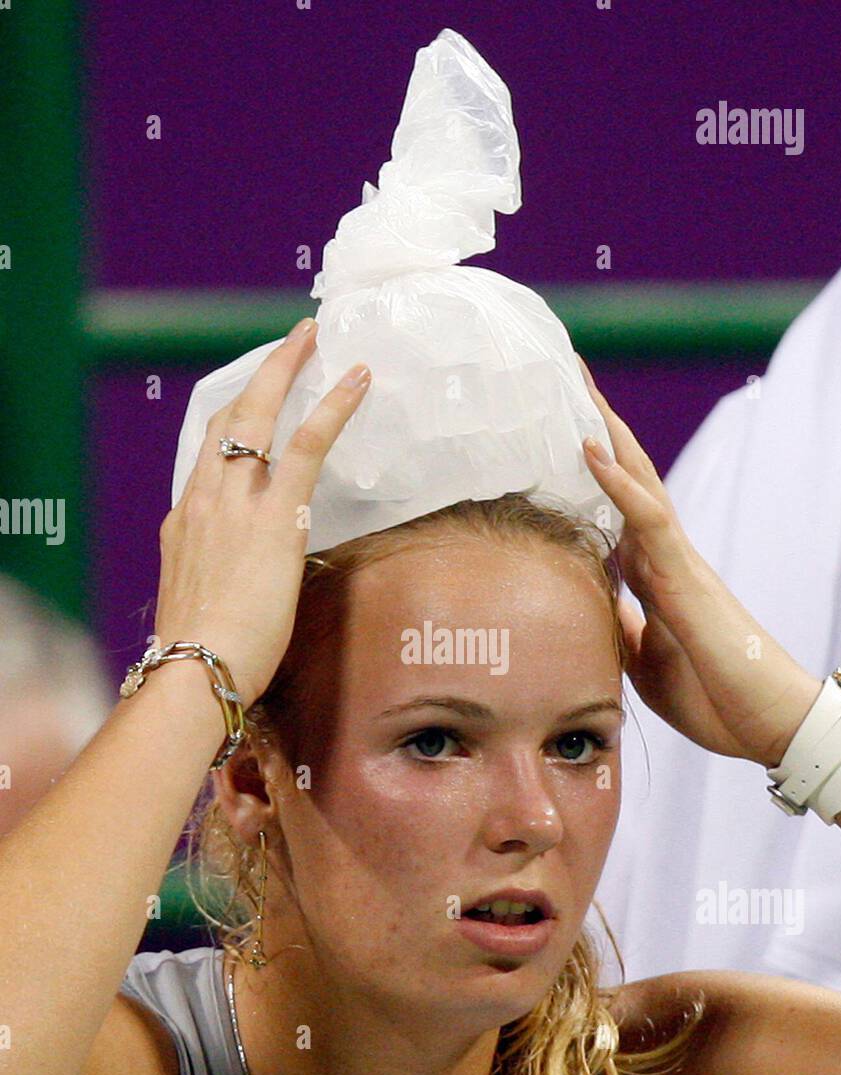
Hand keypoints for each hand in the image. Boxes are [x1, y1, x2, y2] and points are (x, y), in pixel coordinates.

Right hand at [153, 319, 370, 706]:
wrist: (196, 670)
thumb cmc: (203, 657)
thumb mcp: (203, 607)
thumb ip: (223, 581)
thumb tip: (247, 586)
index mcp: (185, 525)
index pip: (207, 459)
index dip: (232, 424)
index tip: (250, 403)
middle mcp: (204, 502)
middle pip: (228, 420)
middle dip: (259, 376)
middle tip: (290, 344)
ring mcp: (236, 504)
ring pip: (259, 417)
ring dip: (287, 370)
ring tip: (312, 338)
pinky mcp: (275, 516)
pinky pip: (307, 444)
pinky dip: (333, 407)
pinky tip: (355, 381)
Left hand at [576, 355, 821, 768]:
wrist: (767, 726)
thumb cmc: (715, 695)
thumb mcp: (645, 663)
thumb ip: (623, 627)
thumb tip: (598, 604)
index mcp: (653, 577)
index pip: (614, 508)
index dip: (587, 470)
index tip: (554, 430)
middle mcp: (665, 557)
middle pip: (626, 476)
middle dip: (596, 427)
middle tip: (565, 374)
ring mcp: (678, 562)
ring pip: (638, 480)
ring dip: (605, 432)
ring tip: (576, 383)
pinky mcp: (687, 579)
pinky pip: (650, 518)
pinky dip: (618, 482)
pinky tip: (589, 447)